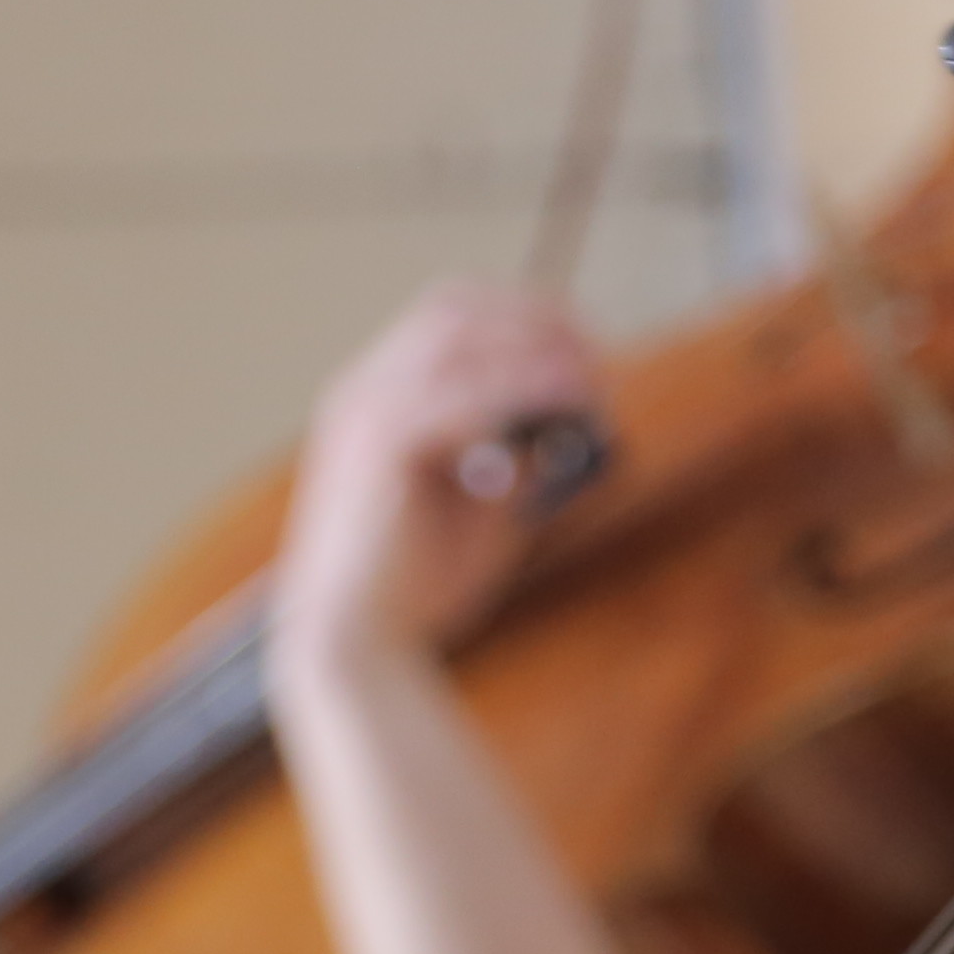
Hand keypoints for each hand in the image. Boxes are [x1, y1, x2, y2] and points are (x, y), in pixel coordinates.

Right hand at [273, 280, 604, 670]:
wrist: (355, 646)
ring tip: (593, 381)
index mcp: (373, 401)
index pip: (446, 318)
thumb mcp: (483, 507)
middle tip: (598, 355)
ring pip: (462, 337)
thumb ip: (517, 457)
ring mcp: (365, 409)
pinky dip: (527, 385)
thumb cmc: (414, 591)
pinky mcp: (383, 440)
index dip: (517, 316)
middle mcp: (361, 391)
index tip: (580, 344)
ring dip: (537, 348)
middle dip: (534, 318)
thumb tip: (568, 415)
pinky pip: (467, 391)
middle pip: (454, 307)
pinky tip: (573, 398)